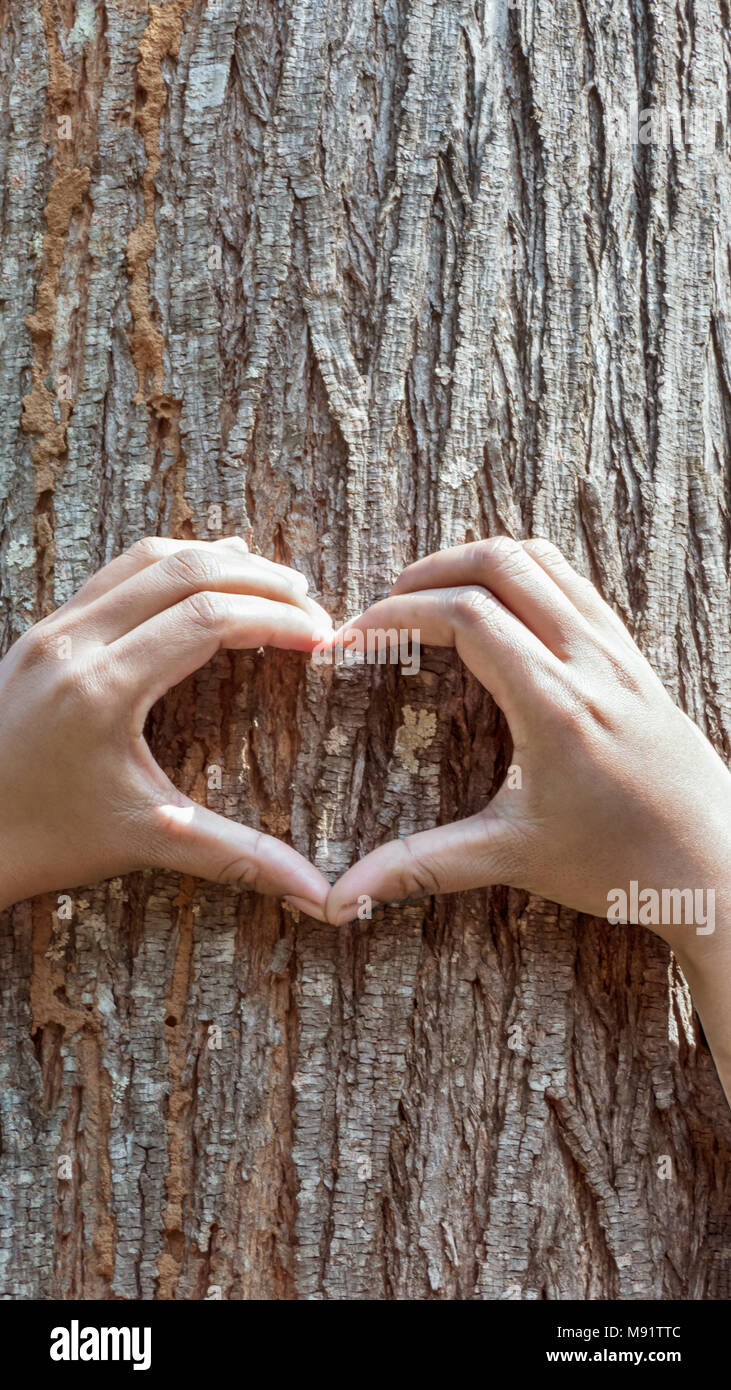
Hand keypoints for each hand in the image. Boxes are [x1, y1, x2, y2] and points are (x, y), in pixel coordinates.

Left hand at [0, 537, 334, 918]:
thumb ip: (237, 857)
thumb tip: (318, 894)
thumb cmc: (40, 843)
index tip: (321, 637)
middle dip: (259, 579)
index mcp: (102, 688)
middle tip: (310, 603)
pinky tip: (201, 579)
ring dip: (214, 560)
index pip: (209, 619)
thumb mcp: (144, 844)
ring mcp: (51, 631)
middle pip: (184, 571)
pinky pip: (113, 574)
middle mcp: (73, 643)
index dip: (277, 619)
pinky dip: (169, 566)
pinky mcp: (40, 635)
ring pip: (144, 558)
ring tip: (271, 579)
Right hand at [327, 537, 730, 953]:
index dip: (397, 616)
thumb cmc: (620, 864)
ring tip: (435, 598)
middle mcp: (590, 661)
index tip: (355, 641)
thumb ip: (423, 867)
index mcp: (555, 703)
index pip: (465, 615)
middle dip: (430, 571)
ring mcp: (619, 652)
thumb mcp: (514, 859)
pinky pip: (576, 585)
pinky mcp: (635, 658)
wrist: (715, 864)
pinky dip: (526, 575)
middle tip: (387, 606)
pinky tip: (500, 615)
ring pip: (544, 560)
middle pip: (501, 562)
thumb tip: (344, 901)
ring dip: (479, 563)